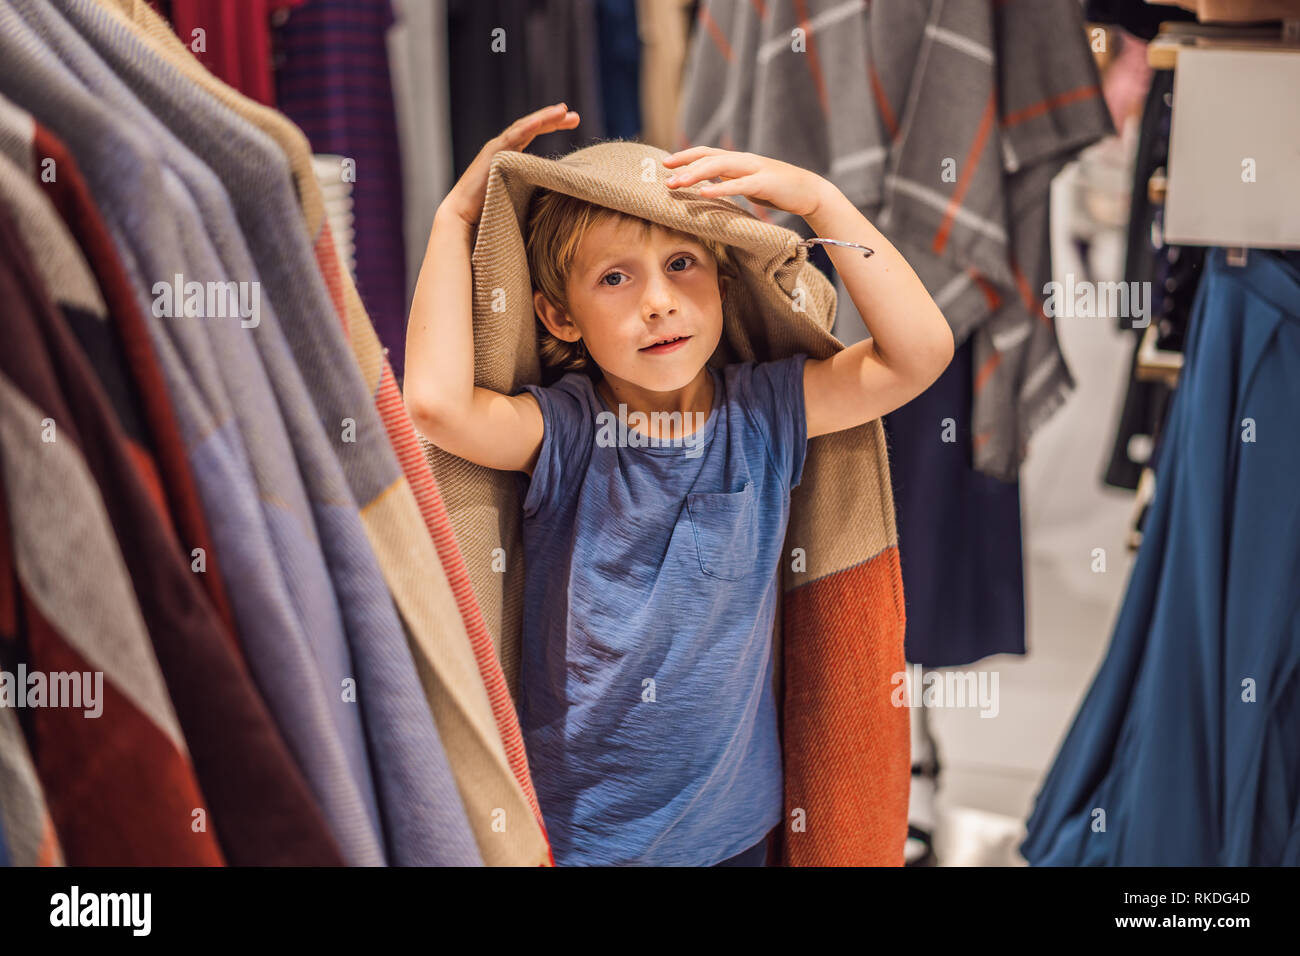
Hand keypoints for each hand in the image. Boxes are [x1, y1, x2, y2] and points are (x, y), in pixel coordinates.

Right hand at [439, 103, 579, 228]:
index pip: (534, 132)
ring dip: (544, 118)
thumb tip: (558, 195)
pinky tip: (541, 121)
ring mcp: (496, 148)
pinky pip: (511, 138)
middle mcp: (503, 146)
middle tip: (575, 116)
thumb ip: (532, 187)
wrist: (462, 216)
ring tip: (563, 110)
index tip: (574, 121)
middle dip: (554, 118)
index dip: (553, 124)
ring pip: (524, 127)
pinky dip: (526, 128)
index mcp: (510, 153)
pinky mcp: (491, 154)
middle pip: (532, 126)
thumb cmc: (489, 211)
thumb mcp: (518, 194)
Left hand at [662, 146, 833, 218]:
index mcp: (739, 160)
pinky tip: (704, 194)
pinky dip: (719, 188)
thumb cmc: (778, 190)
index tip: (666, 164)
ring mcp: (755, 169)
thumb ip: (730, 180)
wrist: (810, 192)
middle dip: (685, 166)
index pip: (707, 153)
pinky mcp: (765, 182)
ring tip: (678, 184)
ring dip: (696, 175)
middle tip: (666, 179)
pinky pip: (738, 185)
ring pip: (720, 167)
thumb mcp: (749, 184)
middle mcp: (744, 160)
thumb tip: (708, 185)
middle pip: (709, 157)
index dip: (686, 156)